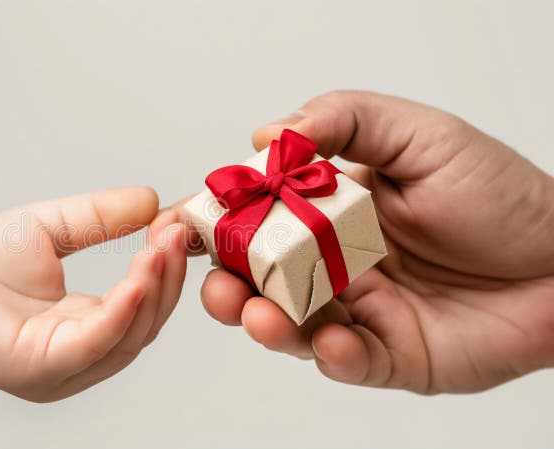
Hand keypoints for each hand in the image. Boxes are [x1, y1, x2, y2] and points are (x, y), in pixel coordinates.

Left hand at [0, 187, 185, 401]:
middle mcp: (79, 354)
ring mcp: (64, 368)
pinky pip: (99, 341)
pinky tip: (140, 274)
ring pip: (130, 337)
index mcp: (83, 326)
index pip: (141, 305)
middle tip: (179, 233)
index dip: (164, 267)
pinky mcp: (44, 370)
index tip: (179, 226)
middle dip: (167, 277)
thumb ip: (100, 218)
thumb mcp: (51, 229)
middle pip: (145, 325)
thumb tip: (152, 201)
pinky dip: (125, 308)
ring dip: (155, 289)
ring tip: (165, 244)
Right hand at [199, 91, 553, 392]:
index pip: (255, 218)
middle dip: (227, 285)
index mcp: (327, 213)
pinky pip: (350, 363)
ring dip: (267, 325)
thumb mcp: (419, 134)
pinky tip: (337, 343)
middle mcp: (333, 265)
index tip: (183, 223)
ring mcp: (358, 314)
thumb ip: (343, 120)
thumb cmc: (500, 194)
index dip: (216, 223)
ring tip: (260, 317)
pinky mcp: (389, 357)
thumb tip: (267, 133)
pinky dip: (335, 357)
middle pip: (259, 281)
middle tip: (218, 283)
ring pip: (292, 327)